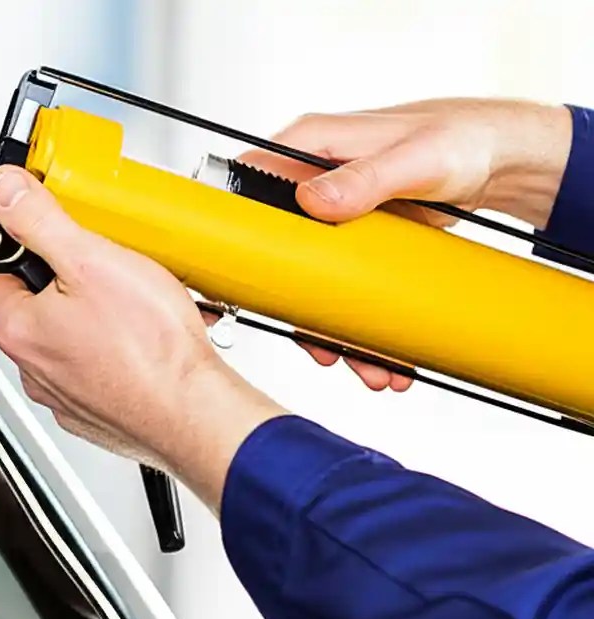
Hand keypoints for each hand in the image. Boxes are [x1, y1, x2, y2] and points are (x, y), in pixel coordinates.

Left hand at [0, 166, 284, 510]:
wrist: (193, 412)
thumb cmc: (149, 349)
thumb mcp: (91, 260)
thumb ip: (39, 220)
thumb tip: (5, 191)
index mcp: (18, 330)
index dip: (29, 248)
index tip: (57, 237)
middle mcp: (33, 369)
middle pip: (37, 306)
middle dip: (72, 282)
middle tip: (108, 269)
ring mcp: (65, 396)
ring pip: (72, 338)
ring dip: (100, 317)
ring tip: (136, 306)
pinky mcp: (98, 412)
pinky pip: (100, 368)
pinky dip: (120, 351)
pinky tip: (148, 340)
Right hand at [240, 98, 572, 391]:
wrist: (497, 155)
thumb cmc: (458, 137)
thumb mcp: (414, 157)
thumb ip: (363, 178)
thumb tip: (311, 200)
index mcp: (309, 148)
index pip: (247, 186)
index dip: (236, 232)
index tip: (244, 280)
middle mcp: (311, 182)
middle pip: (280, 251)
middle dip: (301, 308)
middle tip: (325, 349)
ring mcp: (332, 215)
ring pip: (312, 279)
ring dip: (337, 329)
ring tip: (372, 367)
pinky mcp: (354, 239)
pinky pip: (343, 286)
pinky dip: (361, 323)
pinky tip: (385, 353)